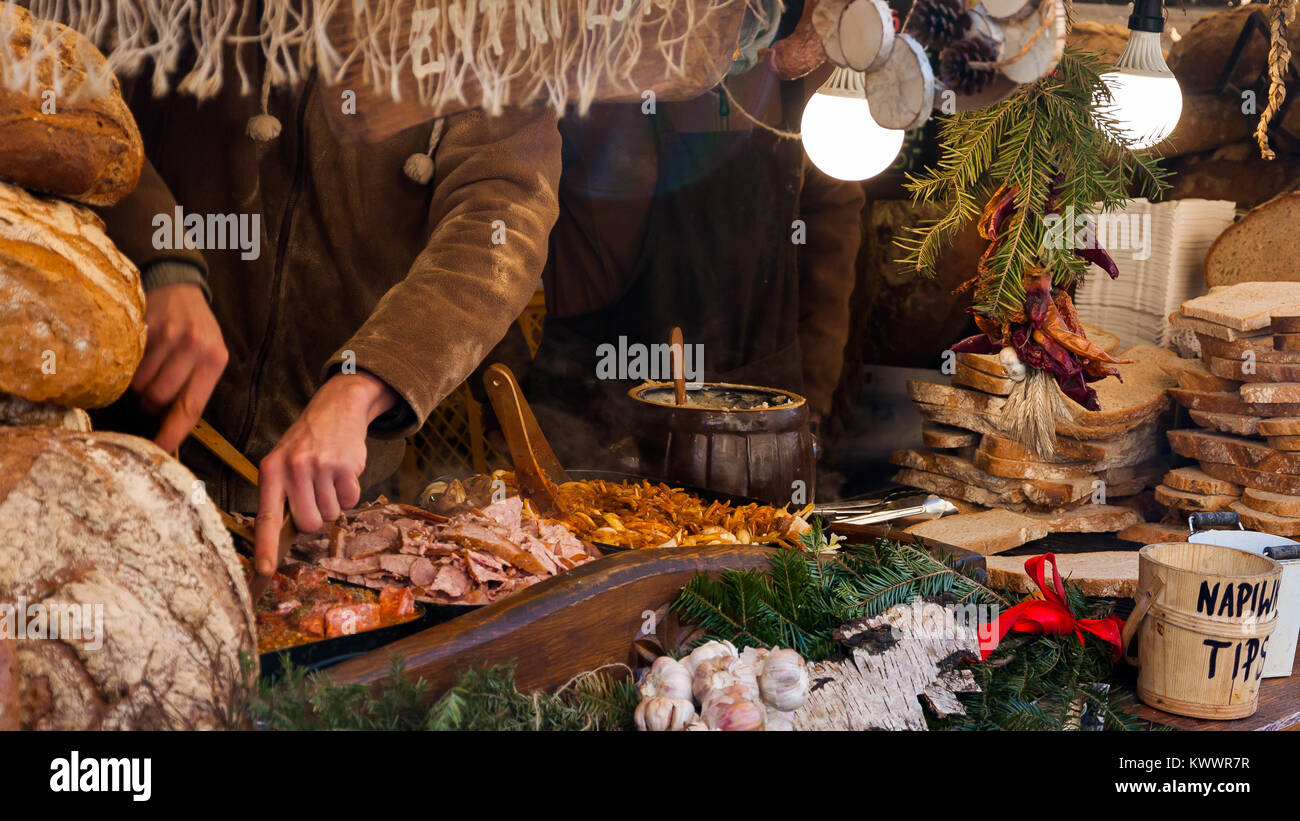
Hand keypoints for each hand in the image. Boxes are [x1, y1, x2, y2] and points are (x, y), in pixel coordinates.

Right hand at [134, 283, 227, 452]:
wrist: (180, 288)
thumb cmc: (196, 330)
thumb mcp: (210, 354)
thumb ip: (196, 385)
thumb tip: (172, 425)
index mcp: (214, 360)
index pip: (191, 406)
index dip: (173, 432)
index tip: (160, 449)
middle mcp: (193, 348)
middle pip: (160, 398)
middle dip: (153, 403)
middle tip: (155, 392)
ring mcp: (167, 336)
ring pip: (140, 384)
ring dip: (140, 386)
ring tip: (150, 372)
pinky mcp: (144, 327)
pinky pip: (128, 364)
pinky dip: (130, 368)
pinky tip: (140, 357)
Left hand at [253, 372, 397, 576]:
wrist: (336, 408)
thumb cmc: (306, 442)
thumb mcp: (282, 460)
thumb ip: (281, 493)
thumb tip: (287, 534)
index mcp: (271, 471)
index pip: (266, 516)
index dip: (265, 546)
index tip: (265, 571)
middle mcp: (293, 468)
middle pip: (308, 523)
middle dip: (316, 517)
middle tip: (315, 494)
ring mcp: (320, 466)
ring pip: (331, 513)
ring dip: (334, 501)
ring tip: (328, 477)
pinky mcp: (345, 465)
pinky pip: (351, 500)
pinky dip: (350, 492)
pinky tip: (342, 473)